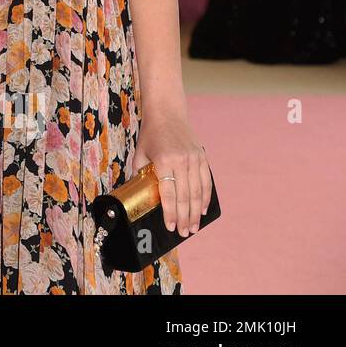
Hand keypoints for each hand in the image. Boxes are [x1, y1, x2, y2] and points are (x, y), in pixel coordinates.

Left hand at [131, 111, 211, 235]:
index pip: (168, 194)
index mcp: (164, 161)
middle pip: (185, 196)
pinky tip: (202, 210)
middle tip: (184, 233)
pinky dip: (205, 198)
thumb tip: (141, 196)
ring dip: (196, 212)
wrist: (167, 113)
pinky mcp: (202, 157)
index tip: (171, 227)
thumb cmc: (150, 135)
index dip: (170, 213)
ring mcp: (194, 159)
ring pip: (198, 192)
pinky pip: (206, 182)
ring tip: (193, 227)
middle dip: (184, 218)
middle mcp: (181, 160)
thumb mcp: (140, 154)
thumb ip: (141, 175)